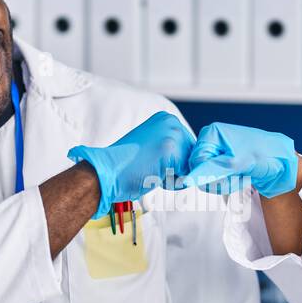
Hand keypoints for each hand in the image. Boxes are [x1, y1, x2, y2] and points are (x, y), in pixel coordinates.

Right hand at [68, 112, 194, 220]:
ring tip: (151, 170)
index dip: (174, 163)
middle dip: (176, 170)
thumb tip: (194, 161)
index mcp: (166, 119)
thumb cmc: (127, 166)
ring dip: (173, 177)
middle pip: (192, 158)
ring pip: (190, 167)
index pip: (189, 149)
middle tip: (150, 167)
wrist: (107, 171)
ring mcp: (172, 133)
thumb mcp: (152, 147)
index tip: (152, 161)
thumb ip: (172, 148)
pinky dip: (171, 183)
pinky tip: (153, 174)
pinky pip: (185, 176)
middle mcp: (171, 122)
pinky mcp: (172, 148)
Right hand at [180, 122, 297, 197]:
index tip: (228, 176)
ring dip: (224, 183)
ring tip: (241, 176)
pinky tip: (240, 177)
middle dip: (217, 179)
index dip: (209, 174)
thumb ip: (214, 169)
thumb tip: (192, 177)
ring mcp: (216, 151)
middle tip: (237, 176)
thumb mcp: (239, 162)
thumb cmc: (265, 155)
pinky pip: (215, 179)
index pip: (195, 161)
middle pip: (199, 170)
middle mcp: (211, 141)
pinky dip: (227, 183)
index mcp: (212, 133)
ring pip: (206, 177)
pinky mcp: (221, 162)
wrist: (282, 160)